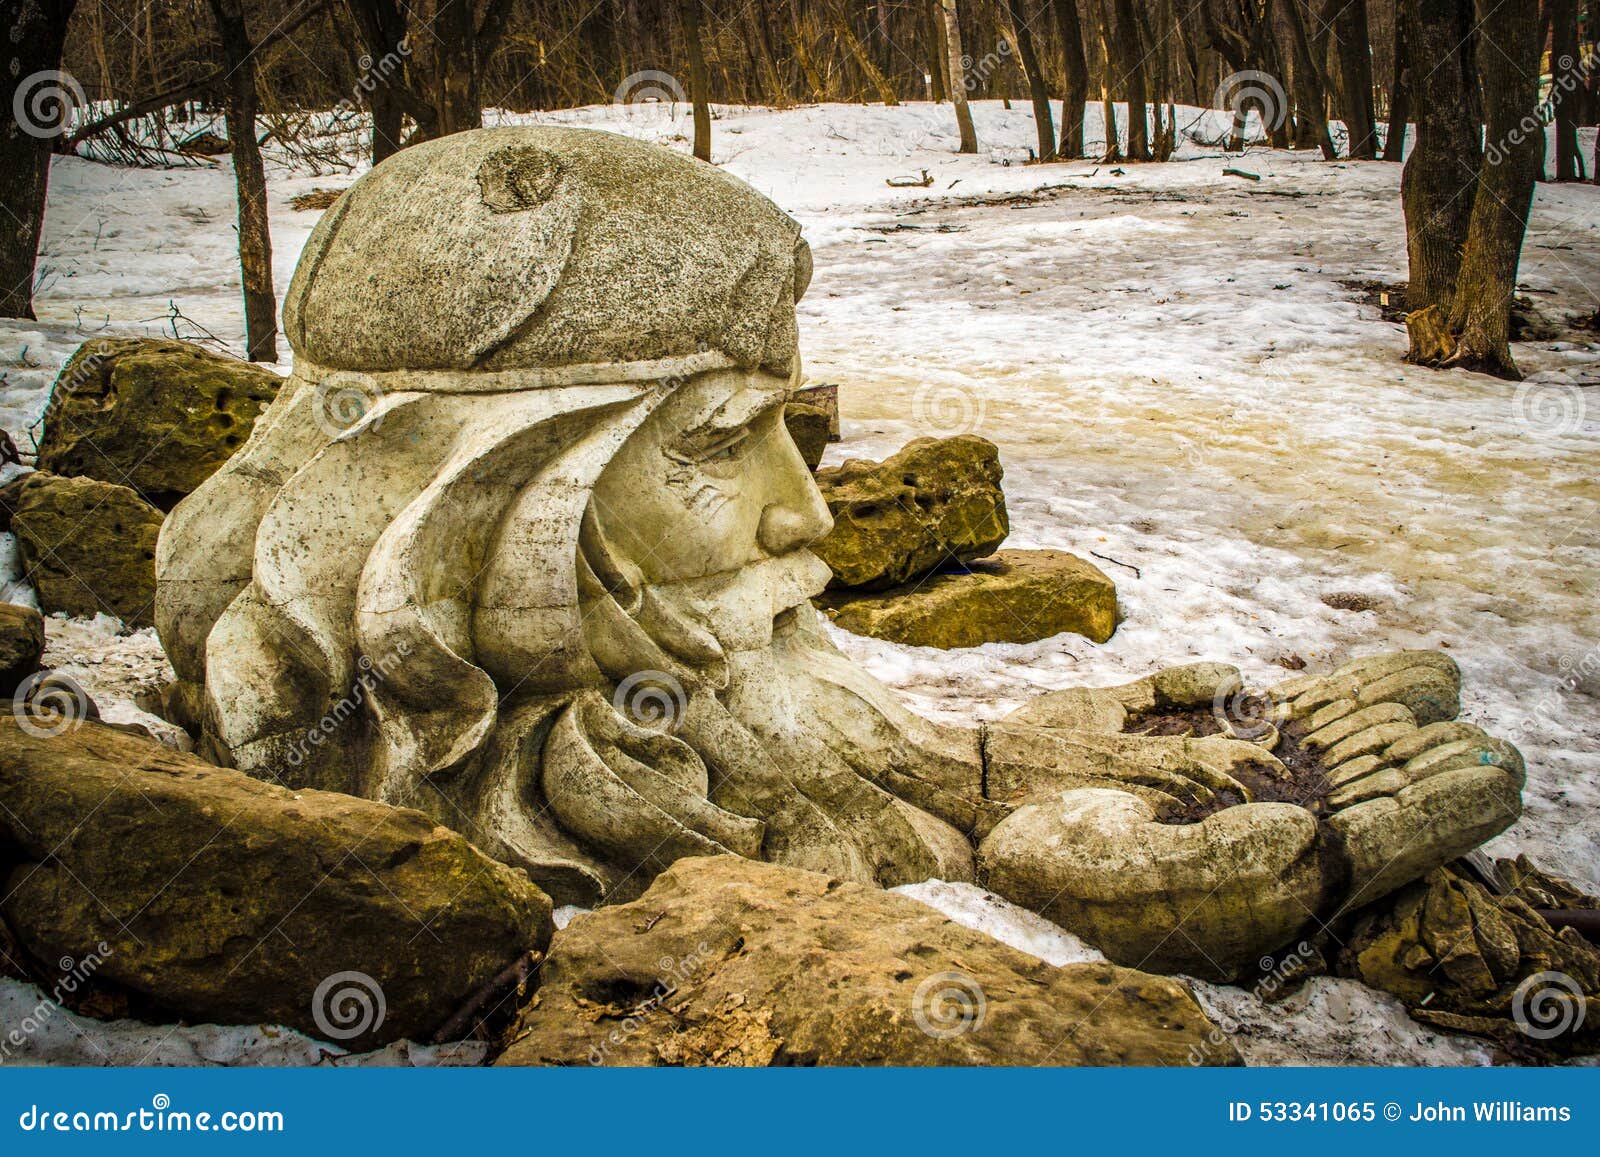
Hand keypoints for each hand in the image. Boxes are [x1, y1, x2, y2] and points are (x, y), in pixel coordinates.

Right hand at [977, 653, 1523, 980]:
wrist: (959, 800)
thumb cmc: (1035, 857)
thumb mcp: (1124, 870)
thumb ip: (1218, 861)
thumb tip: (1308, 834)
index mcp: (1240, 871)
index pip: (1360, 841)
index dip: (1433, 809)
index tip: (1494, 773)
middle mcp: (1227, 823)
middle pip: (1347, 786)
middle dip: (1416, 758)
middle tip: (1486, 730)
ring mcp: (1192, 775)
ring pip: (1301, 739)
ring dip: (1363, 711)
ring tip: (1432, 679)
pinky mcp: (1154, 728)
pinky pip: (1221, 701)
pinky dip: (1256, 687)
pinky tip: (1290, 681)